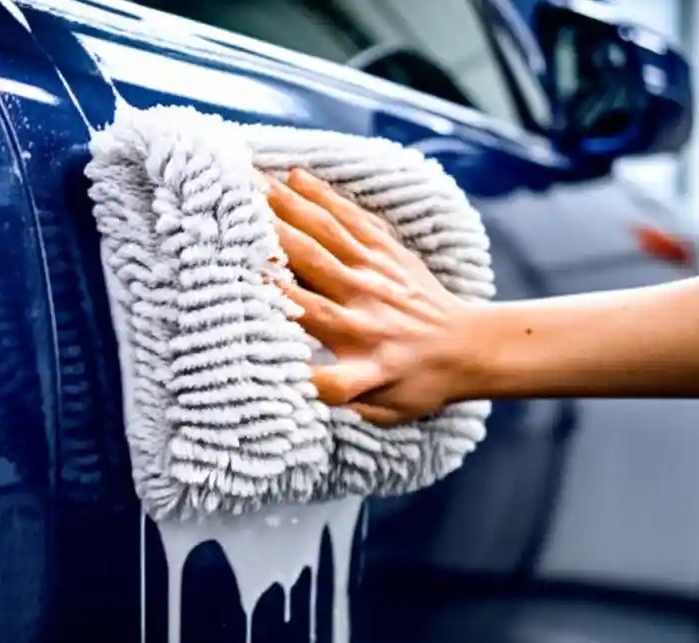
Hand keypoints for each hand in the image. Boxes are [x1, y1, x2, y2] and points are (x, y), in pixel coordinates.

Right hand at [263, 168, 479, 424]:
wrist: (470, 347)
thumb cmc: (416, 383)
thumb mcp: (384, 410)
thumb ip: (342, 403)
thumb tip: (291, 391)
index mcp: (366, 365)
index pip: (317, 352)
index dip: (285, 335)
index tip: (246, 309)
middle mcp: (368, 316)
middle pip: (312, 273)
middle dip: (270, 241)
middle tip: (228, 213)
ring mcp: (378, 278)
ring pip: (326, 237)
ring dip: (286, 207)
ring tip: (250, 180)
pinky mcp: (389, 254)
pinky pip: (353, 220)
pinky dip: (323, 197)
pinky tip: (294, 176)